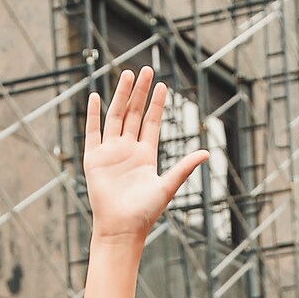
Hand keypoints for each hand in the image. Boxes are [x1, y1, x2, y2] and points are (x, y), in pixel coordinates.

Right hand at [84, 67, 208, 245]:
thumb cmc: (145, 213)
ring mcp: (110, 152)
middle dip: (141, 93)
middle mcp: (128, 150)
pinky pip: (93, 131)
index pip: (152, 123)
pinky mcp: (94, 158)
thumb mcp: (167, 186)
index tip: (162, 84)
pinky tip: (95, 95)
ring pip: (115, 116)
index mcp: (146, 156)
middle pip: (134, 114)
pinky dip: (93, 114)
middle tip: (146, 69)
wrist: (121, 228)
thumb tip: (206, 153)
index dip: (157, 104)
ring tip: (127, 75)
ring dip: (121, 96)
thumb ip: (184, 168)